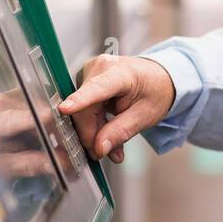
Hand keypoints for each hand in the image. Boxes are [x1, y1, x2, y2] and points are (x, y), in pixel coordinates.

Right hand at [57, 54, 175, 163]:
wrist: (158, 76)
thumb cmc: (155, 91)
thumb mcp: (145, 116)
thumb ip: (121, 131)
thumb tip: (99, 147)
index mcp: (121, 72)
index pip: (97, 88)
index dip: (80, 100)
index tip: (64, 110)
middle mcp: (100, 68)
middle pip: (85, 109)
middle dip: (92, 135)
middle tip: (103, 153)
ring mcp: (89, 72)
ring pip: (81, 112)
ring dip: (94, 132)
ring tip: (112, 146)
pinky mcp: (84, 80)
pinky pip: (83, 109)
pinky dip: (93, 124)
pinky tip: (106, 133)